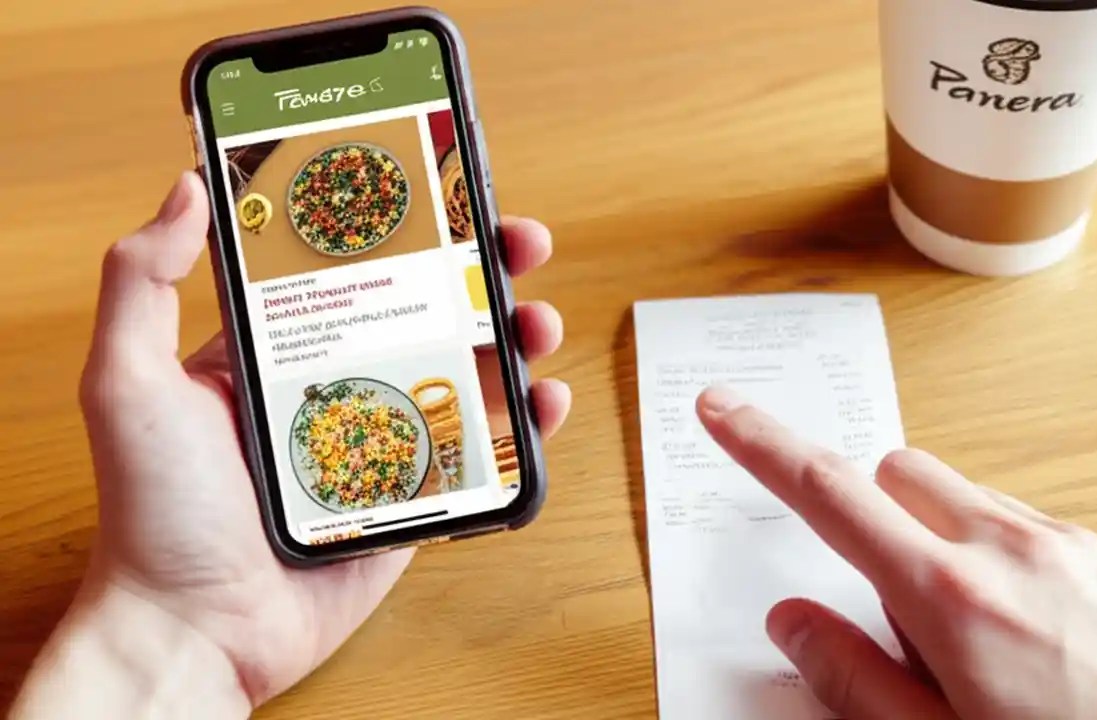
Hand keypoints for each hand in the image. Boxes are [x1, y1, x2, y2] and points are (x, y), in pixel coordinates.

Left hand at [12, 172, 571, 716]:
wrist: (197, 629)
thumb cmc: (154, 512)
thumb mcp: (129, 383)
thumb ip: (143, 283)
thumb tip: (188, 189)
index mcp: (276, 348)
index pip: (352, 266)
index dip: (403, 226)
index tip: (442, 192)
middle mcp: (334, 383)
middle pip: (425, 308)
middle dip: (480, 269)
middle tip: (518, 244)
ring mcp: (378, 437)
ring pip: (463, 370)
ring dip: (513, 337)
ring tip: (537, 320)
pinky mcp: (410, 492)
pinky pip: (477, 449)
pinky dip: (522, 424)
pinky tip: (543, 402)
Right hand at [696, 386, 1096, 719]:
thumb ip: (853, 679)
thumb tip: (793, 620)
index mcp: (949, 596)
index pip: (829, 494)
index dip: (763, 446)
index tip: (724, 411)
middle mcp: (1013, 549)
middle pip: (902, 473)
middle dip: (872, 512)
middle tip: (889, 605)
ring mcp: (1077, 549)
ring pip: (971, 501)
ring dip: (943, 541)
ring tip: (975, 640)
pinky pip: (1037, 529)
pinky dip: (1009, 560)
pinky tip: (1042, 641)